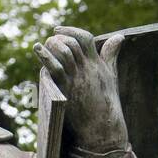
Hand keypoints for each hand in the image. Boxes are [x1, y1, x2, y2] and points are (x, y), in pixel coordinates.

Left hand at [34, 27, 128, 151]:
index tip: (57, 29)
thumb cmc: (106, 102)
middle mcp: (86, 69)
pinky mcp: (67, 91)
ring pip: (63, 52)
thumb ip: (111, 55)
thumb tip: (119, 37)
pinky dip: (45, 57)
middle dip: (57, 38)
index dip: (70, 30)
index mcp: (96, 64)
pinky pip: (55, 69)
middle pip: (72, 44)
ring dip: (51, 46)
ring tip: (41, 46)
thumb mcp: (110, 75)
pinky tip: (37, 49)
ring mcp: (76, 79)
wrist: (102, 127)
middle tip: (48, 41)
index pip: (85, 38)